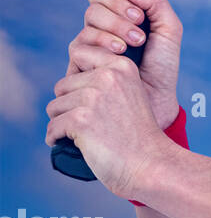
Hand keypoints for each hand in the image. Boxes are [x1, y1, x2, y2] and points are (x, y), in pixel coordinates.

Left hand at [46, 53, 170, 199]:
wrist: (151, 164)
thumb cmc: (138, 135)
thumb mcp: (129, 95)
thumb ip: (105, 81)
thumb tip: (66, 82)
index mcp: (122, 66)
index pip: (79, 53)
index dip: (77, 78)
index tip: (90, 99)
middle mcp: (108, 77)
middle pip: (62, 85)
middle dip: (69, 105)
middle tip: (91, 123)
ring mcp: (94, 97)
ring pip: (54, 107)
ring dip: (63, 124)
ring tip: (86, 135)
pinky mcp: (80, 120)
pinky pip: (52, 127)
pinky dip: (57, 139)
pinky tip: (76, 145)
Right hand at [70, 0, 182, 127]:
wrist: (156, 99)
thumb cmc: (162, 67)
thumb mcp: (169, 30)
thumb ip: (156, 2)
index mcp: (124, 9)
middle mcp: (104, 21)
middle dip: (119, 3)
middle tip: (139, 20)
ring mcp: (90, 39)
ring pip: (90, 16)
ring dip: (116, 25)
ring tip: (136, 42)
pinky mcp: (80, 61)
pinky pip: (82, 41)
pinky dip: (103, 43)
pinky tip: (120, 53)